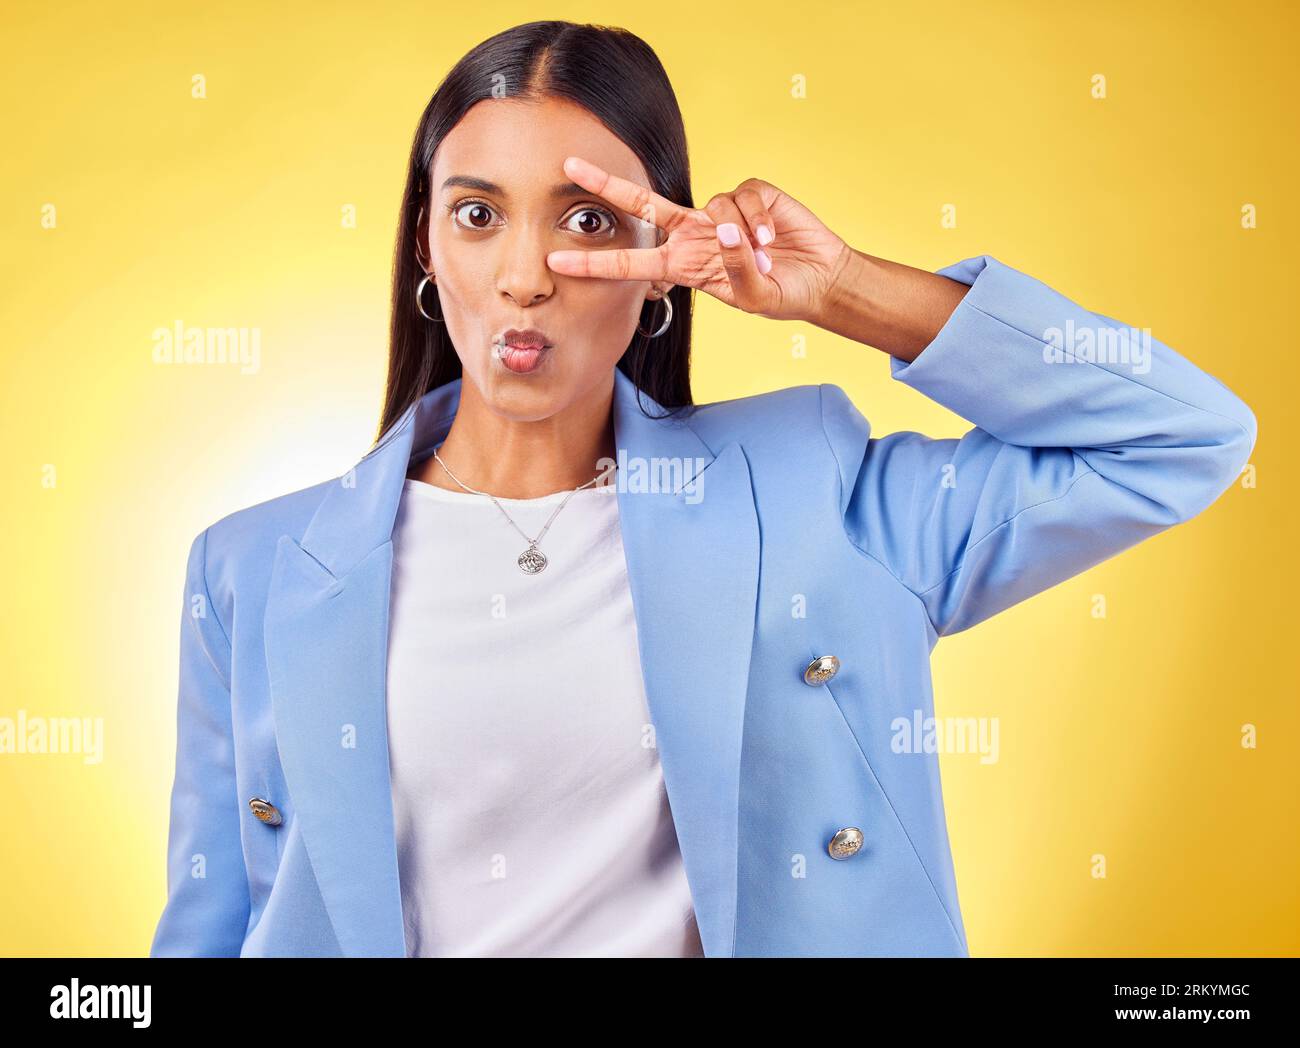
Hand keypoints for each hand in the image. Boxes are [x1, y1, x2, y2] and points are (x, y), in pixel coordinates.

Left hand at [546, 156, 851, 323]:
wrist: (819, 280)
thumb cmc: (780, 293)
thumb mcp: (753, 297)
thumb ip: (735, 269)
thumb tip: (724, 233)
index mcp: (684, 265)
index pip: (632, 262)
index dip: (596, 263)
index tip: (558, 263)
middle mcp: (694, 234)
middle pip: (642, 204)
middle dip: (606, 185)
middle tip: (571, 166)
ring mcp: (721, 213)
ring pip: (714, 209)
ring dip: (742, 240)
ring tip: (766, 259)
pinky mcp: (752, 195)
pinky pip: (745, 201)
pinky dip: (761, 223)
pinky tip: (776, 240)